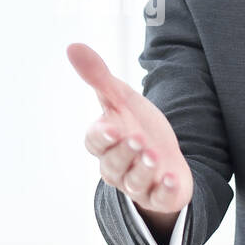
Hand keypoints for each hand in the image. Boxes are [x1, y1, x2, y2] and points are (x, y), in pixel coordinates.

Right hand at [67, 42, 192, 233]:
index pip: (94, 143)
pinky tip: (172, 179)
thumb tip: (72, 46)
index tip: (112, 127)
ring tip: (154, 155)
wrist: (165, 156)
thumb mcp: (121, 98)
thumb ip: (98, 76)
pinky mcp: (159, 196)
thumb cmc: (136, 125)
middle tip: (138, 140)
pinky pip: (158, 198)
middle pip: (113, 165)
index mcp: (105, 143)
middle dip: (125, 153)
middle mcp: (116, 167)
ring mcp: (137, 184)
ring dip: (143, 170)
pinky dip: (165, 190)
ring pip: (134, 182)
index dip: (101, 137)